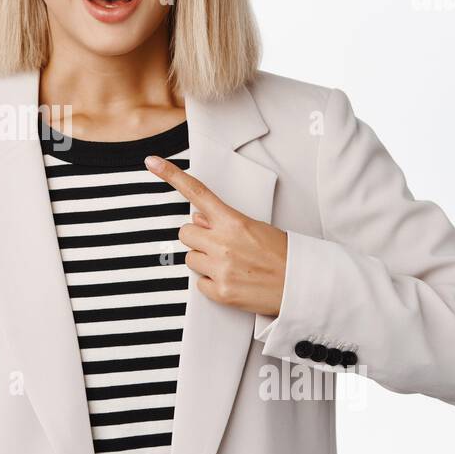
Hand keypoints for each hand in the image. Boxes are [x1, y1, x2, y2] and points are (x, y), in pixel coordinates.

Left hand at [144, 154, 288, 316]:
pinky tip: (232, 280)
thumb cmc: (282, 254)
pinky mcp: (220, 292)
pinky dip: (211, 282)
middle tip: (219, 245)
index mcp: (233, 221)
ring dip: (204, 260)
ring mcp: (220, 268)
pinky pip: (198, 282)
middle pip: (185, 232)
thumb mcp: (256, 228)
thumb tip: (196, 218)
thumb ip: (222, 221)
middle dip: (197, 238)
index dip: (171, 175)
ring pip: (190, 258)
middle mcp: (222, 243)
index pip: (197, 193)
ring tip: (230, 265)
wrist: (302, 286)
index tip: (152, 161)